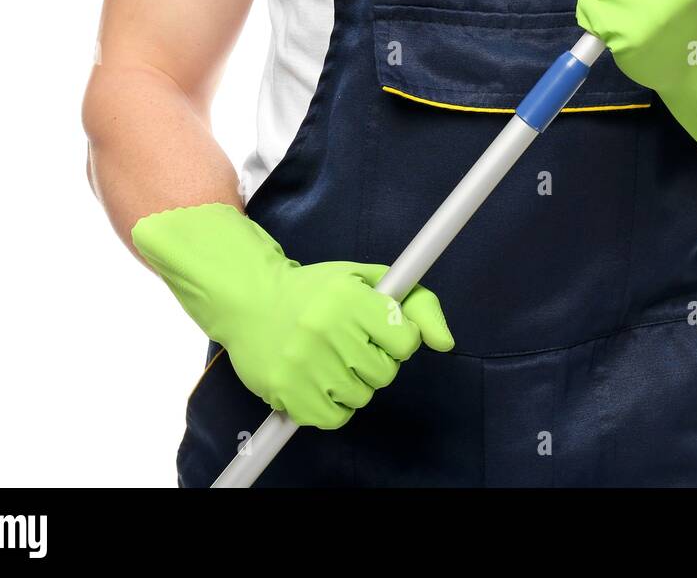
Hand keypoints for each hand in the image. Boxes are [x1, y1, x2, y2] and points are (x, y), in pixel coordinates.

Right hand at [132, 203, 453, 428]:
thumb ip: (416, 303)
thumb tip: (446, 343)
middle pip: (385, 372)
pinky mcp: (286, 392)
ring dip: (354, 382)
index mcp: (349, 298)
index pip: (406, 340)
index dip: (398, 337)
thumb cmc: (316, 290)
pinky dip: (334, 405)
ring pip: (361, 397)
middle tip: (351, 342)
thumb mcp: (368, 279)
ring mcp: (303, 364)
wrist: (250, 301)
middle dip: (375, 359)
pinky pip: (334, 418)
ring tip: (332, 358)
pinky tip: (320, 380)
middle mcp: (326, 330)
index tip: (380, 328)